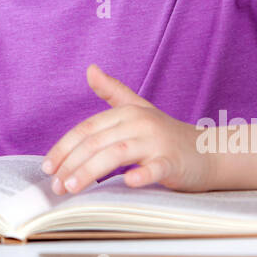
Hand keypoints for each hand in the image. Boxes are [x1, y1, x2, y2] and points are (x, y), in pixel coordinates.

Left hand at [41, 64, 213, 193]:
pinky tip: (128, 182)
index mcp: (127, 112)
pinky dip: (142, 174)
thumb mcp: (138, 109)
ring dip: (90, 171)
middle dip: (71, 164)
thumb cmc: (167, 134)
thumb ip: (112, 91)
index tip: (48, 167)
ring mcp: (157, 142)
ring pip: (116, 154)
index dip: (64, 147)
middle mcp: (140, 123)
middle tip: (56, 185)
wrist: (208, 152)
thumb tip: (90, 68)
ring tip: (72, 188)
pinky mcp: (173, 162)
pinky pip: (155, 167)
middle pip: (97, 142)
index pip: (87, 129)